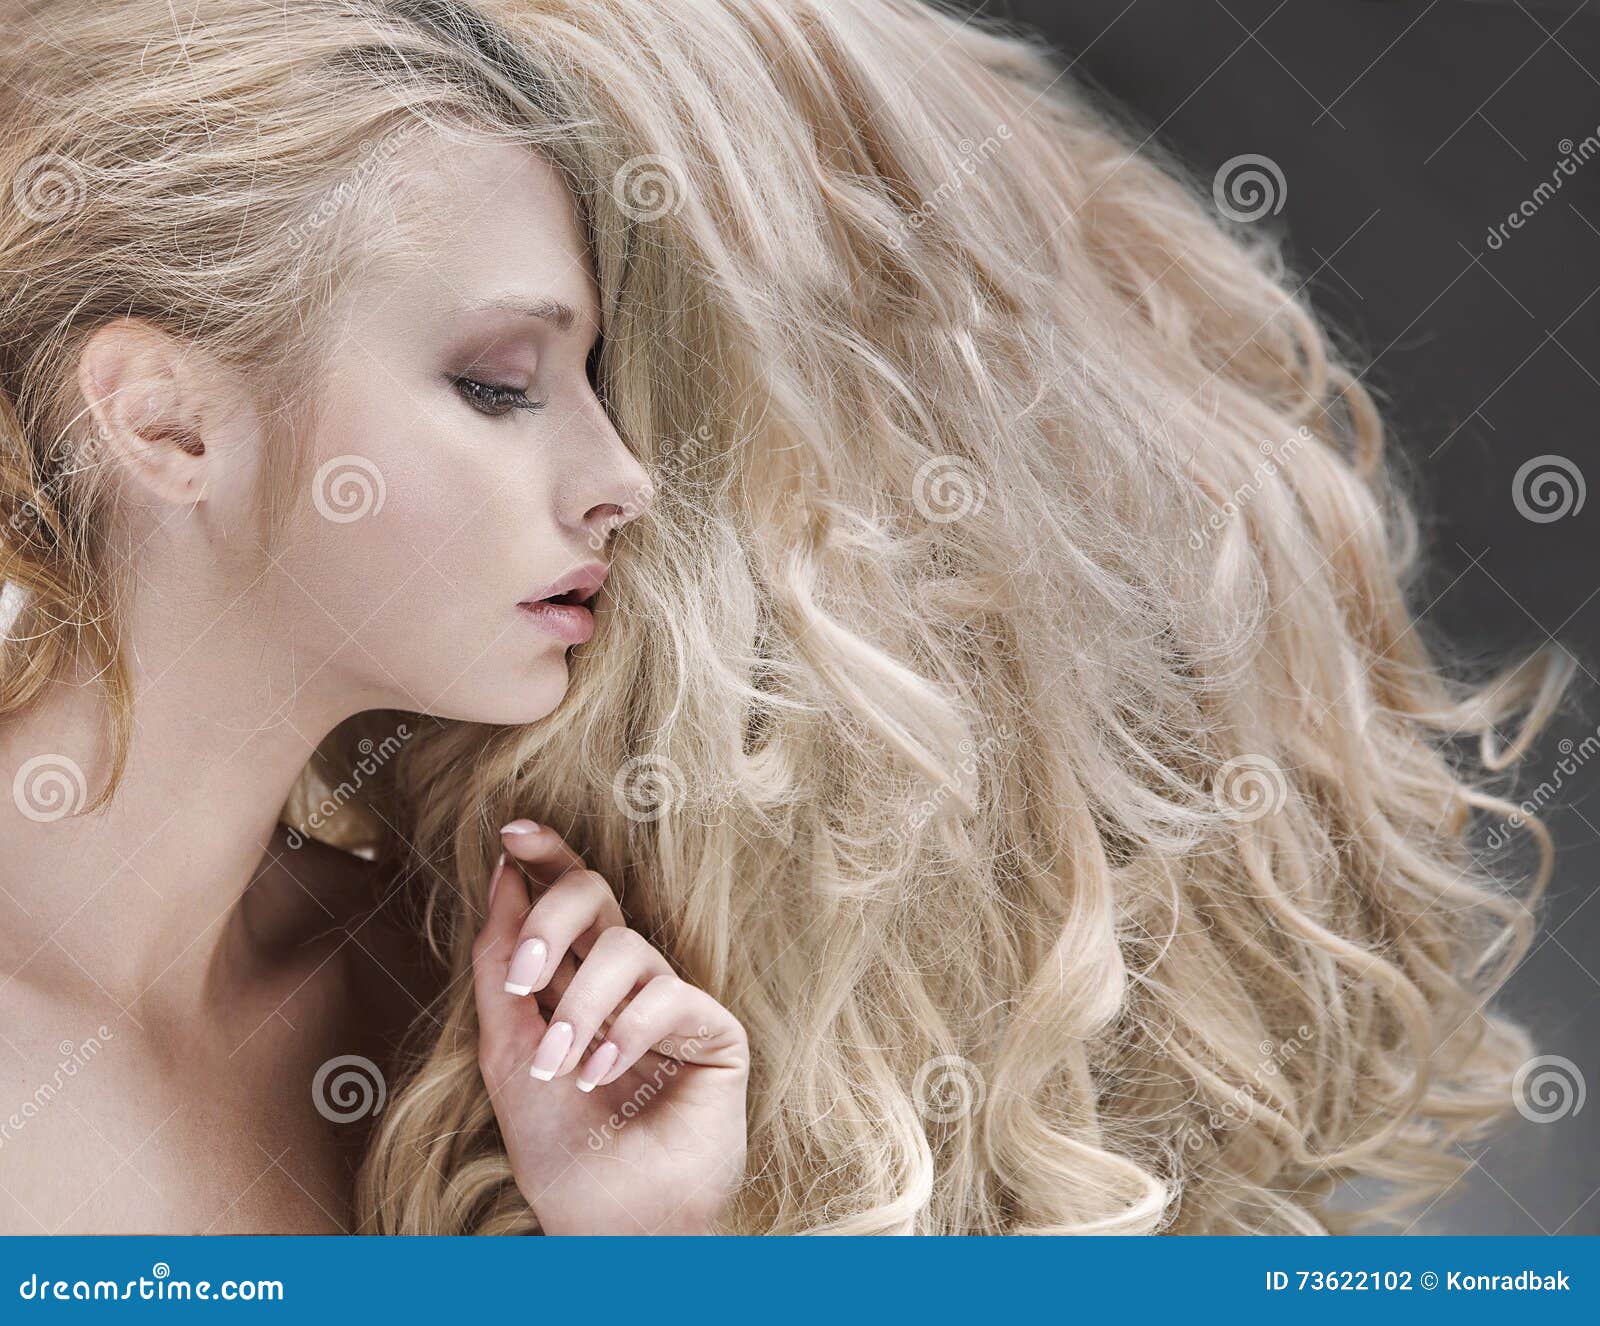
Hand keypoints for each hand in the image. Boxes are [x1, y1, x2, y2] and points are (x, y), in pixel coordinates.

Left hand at [471, 821, 748, 1234]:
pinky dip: (627, 1032)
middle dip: (553, 921)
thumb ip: (501, 966)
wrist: (609, 1221)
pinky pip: (669, 995)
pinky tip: (604, 1074)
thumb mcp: (507, 1050)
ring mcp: (670, 1001)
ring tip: (562, 1066)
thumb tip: (501, 877)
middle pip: (596, 897)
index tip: (512, 831)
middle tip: (523, 979)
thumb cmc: (557, 1146)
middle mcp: (623, 980)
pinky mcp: (713, 1029)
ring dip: (581, 1008)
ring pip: (627, 948)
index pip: (568, 899)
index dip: (547, 856)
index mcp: (574, 979)